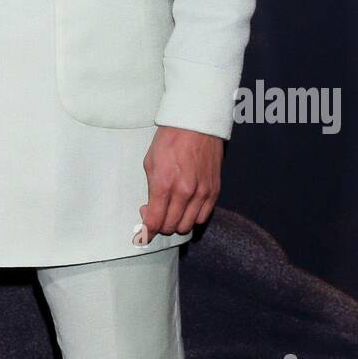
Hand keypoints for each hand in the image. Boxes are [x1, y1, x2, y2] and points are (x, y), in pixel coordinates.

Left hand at [135, 125, 222, 244]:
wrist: (195, 125)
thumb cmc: (170, 140)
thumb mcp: (150, 163)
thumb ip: (151, 190)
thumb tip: (151, 210)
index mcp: (164, 184)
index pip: (155, 222)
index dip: (147, 232)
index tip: (143, 233)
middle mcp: (184, 192)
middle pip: (171, 227)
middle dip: (160, 226)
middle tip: (155, 214)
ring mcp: (202, 193)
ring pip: (187, 226)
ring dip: (176, 223)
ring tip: (171, 210)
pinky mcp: (214, 191)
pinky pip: (203, 217)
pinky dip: (192, 218)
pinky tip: (186, 207)